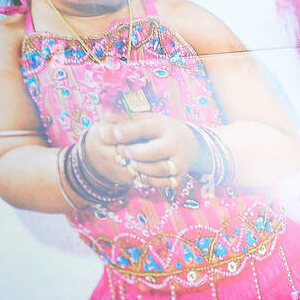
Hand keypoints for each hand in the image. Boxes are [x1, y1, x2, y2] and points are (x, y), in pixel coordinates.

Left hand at [85, 112, 203, 189]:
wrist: (193, 146)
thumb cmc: (164, 131)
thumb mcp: (150, 120)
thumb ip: (128, 120)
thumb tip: (105, 117)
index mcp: (164, 127)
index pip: (146, 127)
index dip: (128, 130)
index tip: (113, 133)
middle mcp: (174, 144)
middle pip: (155, 151)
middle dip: (136, 152)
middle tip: (121, 152)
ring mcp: (178, 162)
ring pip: (159, 169)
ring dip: (142, 168)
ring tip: (131, 164)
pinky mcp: (179, 177)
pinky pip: (164, 183)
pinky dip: (151, 180)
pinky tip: (141, 175)